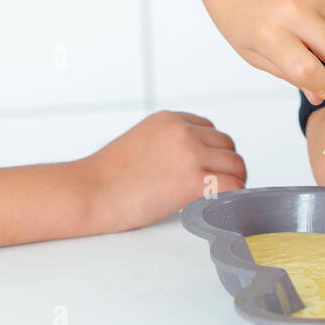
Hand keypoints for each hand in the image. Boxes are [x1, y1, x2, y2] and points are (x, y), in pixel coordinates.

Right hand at [82, 110, 245, 232]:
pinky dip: (233, 195)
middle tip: (215, 187)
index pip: (210, 129)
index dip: (211, 153)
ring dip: (232, 180)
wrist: (89, 191)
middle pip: (227, 145)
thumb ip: (167, 144)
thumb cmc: (107, 177)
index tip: (205, 170)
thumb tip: (188, 163)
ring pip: (236, 163)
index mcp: (169, 119)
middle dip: (224, 166)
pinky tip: (219, 205)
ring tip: (216, 198)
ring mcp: (190, 153)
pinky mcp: (193, 179)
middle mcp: (183, 130)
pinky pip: (234, 184)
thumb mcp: (140, 142)